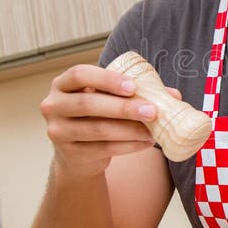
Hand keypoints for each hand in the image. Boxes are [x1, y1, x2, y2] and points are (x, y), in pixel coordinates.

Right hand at [40, 64, 181, 179]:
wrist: (78, 154)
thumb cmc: (98, 116)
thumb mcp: (109, 99)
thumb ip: (136, 93)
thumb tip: (174, 95)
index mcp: (63, 84)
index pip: (80, 74)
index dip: (106, 79)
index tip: (133, 86)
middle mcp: (53, 105)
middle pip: (88, 104)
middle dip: (123, 107)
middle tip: (152, 111)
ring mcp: (57, 131)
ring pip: (97, 129)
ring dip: (129, 129)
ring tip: (153, 130)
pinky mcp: (69, 154)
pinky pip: (102, 149)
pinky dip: (128, 146)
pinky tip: (146, 143)